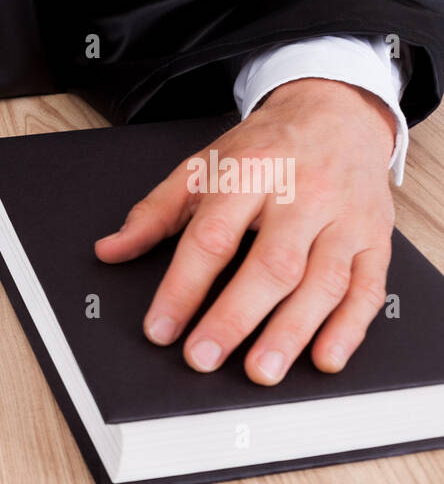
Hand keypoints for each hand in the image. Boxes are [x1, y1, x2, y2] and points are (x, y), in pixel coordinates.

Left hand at [95, 78, 396, 384]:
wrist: (336, 111)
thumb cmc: (265, 147)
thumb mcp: (201, 167)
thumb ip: (154, 213)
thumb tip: (110, 250)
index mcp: (250, 174)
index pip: (211, 239)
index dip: (183, 288)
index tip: (161, 329)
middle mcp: (302, 195)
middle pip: (271, 264)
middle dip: (235, 318)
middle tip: (204, 358)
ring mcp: (344, 218)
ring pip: (323, 281)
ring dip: (292, 333)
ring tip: (261, 372)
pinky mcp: (374, 237)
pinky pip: (368, 287)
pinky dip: (348, 328)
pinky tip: (324, 359)